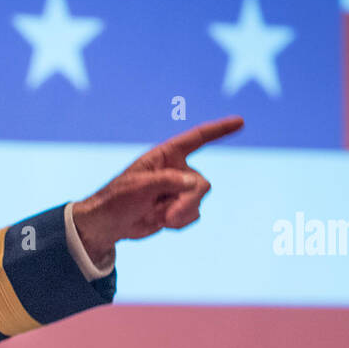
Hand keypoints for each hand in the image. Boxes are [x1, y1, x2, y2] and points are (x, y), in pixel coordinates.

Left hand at [72, 115, 243, 255]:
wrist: (108, 225)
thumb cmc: (117, 199)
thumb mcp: (139, 186)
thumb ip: (168, 181)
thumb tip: (196, 182)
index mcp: (165, 156)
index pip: (197, 139)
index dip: (219, 130)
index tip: (240, 122)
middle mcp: (176, 170)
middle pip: (202, 183)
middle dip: (187, 201)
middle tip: (167, 214)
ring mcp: (178, 190)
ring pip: (198, 201)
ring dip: (179, 213)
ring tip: (156, 216)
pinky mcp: (178, 208)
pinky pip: (193, 215)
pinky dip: (179, 222)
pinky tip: (161, 222)